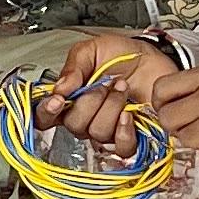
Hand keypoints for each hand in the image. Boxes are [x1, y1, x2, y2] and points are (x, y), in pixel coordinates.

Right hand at [29, 30, 159, 161]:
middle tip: (104, 83)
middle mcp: (84, 118)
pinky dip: (124, 131)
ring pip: (97, 133)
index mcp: (69, 98)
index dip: (46, 113)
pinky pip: (120, 148)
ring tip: (122, 88)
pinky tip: (128, 114)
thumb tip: (60, 88)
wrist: (154, 59)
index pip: (44, 117)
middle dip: (90, 101)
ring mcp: (106, 130)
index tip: (58, 100)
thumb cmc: (123, 55)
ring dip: (111, 108)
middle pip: (73, 125)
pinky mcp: (129, 137)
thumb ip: (74, 67)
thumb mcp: (93, 50)